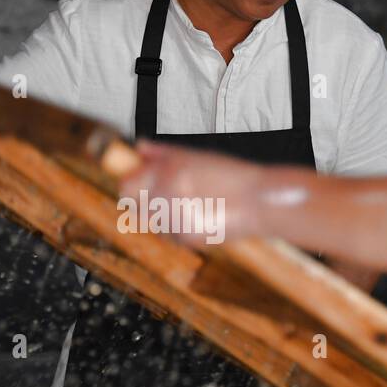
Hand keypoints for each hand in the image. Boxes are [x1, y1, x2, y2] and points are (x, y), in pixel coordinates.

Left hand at [117, 139, 266, 247]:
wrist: (260, 202)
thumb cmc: (231, 175)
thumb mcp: (196, 156)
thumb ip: (162, 152)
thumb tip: (139, 147)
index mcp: (168, 171)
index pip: (126, 187)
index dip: (133, 184)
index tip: (141, 182)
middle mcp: (168, 196)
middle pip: (134, 206)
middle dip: (145, 200)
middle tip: (167, 194)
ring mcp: (176, 219)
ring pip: (153, 222)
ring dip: (163, 215)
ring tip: (192, 204)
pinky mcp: (187, 238)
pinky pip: (171, 234)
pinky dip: (180, 227)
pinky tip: (202, 215)